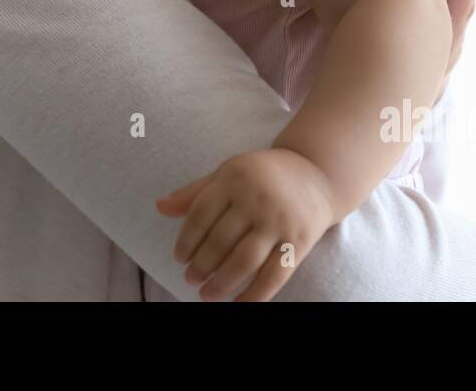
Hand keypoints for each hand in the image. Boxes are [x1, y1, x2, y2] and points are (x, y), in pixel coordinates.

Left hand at [154, 148, 338, 301]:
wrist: (316, 174)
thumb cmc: (262, 175)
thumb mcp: (228, 172)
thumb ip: (195, 192)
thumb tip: (159, 207)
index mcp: (234, 179)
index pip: (200, 215)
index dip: (186, 240)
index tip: (179, 258)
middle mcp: (255, 199)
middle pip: (220, 241)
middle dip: (201, 266)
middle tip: (190, 279)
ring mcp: (278, 221)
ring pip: (244, 261)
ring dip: (221, 283)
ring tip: (206, 294)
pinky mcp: (298, 241)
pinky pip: (274, 275)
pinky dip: (254, 295)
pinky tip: (238, 303)